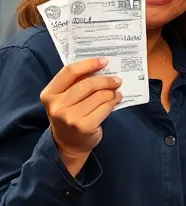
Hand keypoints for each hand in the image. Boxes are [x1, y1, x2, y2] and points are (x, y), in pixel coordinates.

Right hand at [40, 57, 122, 174]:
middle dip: (106, 80)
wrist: (68, 144)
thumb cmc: (70, 115)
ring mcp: (69, 117)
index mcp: (49, 94)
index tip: (104, 61)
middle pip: (87, 84)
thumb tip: (102, 66)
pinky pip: (105, 108)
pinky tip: (115, 101)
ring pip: (99, 96)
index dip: (89, 64)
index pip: (69, 72)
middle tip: (117, 80)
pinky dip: (113, 102)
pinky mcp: (84, 126)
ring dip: (112, 92)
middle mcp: (56, 105)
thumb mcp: (65, 99)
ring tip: (116, 92)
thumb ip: (76, 83)